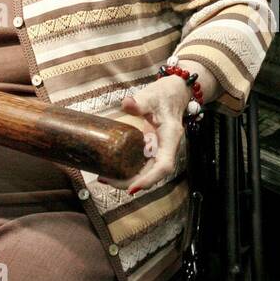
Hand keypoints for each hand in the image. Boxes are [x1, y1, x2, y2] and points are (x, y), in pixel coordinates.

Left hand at [97, 75, 188, 194]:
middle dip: (132, 182)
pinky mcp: (152, 148)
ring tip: (104, 177)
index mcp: (170, 138)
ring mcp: (159, 150)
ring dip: (128, 179)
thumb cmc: (165, 94)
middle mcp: (166, 148)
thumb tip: (126, 103)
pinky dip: (128, 170)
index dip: (150, 179)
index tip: (133, 188)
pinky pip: (142, 164)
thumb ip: (140, 102)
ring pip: (147, 172)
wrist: (174, 92)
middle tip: (106, 180)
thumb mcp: (152, 96)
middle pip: (153, 174)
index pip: (164, 166)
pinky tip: (111, 169)